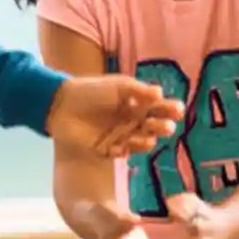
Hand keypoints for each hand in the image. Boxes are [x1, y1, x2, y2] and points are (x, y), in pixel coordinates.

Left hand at [46, 76, 184, 156]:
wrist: (61, 105)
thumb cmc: (90, 90)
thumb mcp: (117, 85)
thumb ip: (138, 90)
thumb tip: (160, 93)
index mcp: (136, 103)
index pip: (158, 108)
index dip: (169, 109)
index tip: (178, 110)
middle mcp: (131, 121)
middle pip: (154, 127)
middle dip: (162, 127)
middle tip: (166, 126)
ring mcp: (120, 136)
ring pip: (141, 143)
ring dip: (146, 141)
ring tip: (146, 137)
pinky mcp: (107, 149)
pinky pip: (121, 153)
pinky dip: (123, 151)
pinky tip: (122, 147)